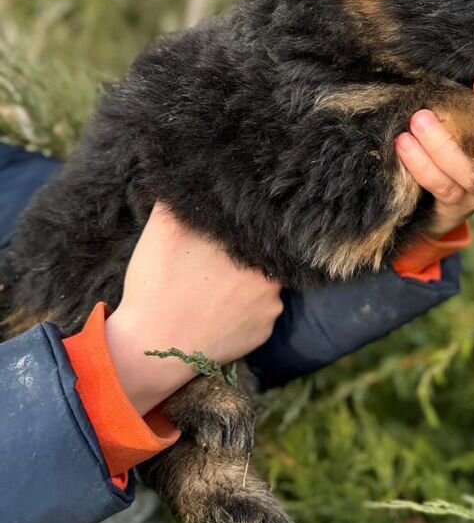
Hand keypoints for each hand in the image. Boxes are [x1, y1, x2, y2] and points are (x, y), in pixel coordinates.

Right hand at [106, 203, 283, 414]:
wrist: (151, 350)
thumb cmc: (156, 285)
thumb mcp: (165, 228)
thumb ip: (189, 199)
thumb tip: (201, 172)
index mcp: (255, 249)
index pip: (267, 228)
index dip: (253, 224)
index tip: (238, 226)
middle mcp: (273, 279)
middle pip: (269, 255)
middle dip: (251, 253)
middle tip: (221, 259)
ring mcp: (272, 309)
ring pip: (266, 284)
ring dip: (248, 282)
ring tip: (217, 285)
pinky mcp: (265, 333)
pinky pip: (261, 312)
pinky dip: (245, 308)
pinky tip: (220, 307)